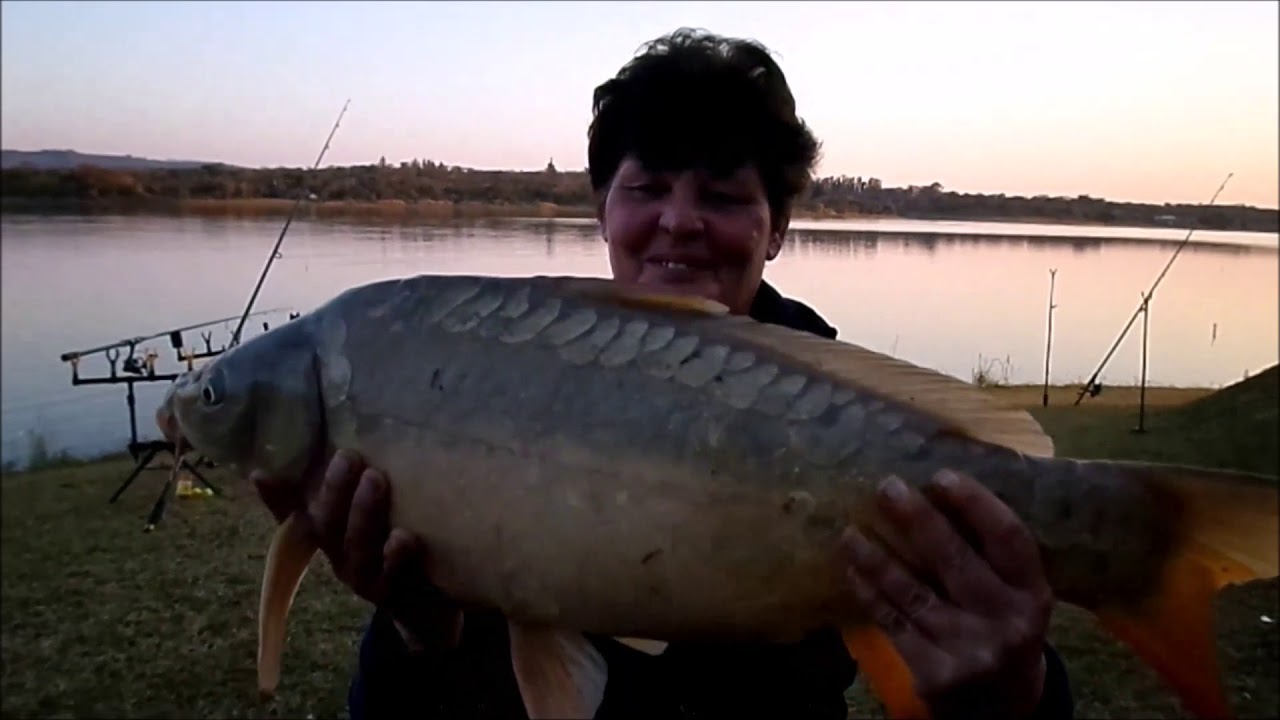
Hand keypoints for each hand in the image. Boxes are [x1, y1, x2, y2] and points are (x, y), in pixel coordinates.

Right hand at [250, 449, 463, 650]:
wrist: (425, 603)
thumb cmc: (386, 547)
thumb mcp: (356, 518)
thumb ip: (318, 494)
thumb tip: (259, 472)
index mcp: (329, 538)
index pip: (297, 513)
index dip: (277, 498)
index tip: (262, 473)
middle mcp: (341, 558)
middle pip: (329, 526)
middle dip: (336, 491)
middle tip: (348, 456)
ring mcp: (367, 578)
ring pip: (358, 548)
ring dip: (364, 513)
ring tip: (375, 479)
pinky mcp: (397, 593)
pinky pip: (392, 576)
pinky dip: (396, 558)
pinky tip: (404, 537)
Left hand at [843, 470, 1052, 718]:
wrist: (1004, 710)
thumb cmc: (1005, 630)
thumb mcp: (1017, 597)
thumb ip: (991, 557)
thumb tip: (936, 492)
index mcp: (1032, 594)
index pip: (1009, 538)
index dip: (976, 503)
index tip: (941, 476)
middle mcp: (1005, 621)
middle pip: (954, 560)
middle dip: (917, 519)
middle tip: (887, 486)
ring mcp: (968, 649)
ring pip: (912, 591)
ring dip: (876, 557)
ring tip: (850, 529)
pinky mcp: (934, 671)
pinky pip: (892, 621)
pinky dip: (869, 591)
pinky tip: (851, 567)